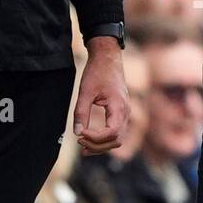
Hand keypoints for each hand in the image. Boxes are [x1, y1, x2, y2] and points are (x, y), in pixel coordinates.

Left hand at [73, 41, 128, 155]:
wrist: (107, 57)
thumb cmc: (97, 71)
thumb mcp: (85, 91)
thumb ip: (81, 112)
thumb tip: (77, 132)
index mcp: (119, 107)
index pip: (112, 133)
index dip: (95, 138)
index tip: (80, 133)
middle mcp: (125, 112)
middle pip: (116, 140)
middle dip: (98, 145)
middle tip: (79, 141)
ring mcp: (124, 113)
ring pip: (117, 139)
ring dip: (101, 145)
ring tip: (83, 144)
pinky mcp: (120, 112)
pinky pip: (115, 131)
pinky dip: (104, 139)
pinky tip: (89, 139)